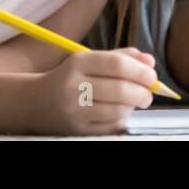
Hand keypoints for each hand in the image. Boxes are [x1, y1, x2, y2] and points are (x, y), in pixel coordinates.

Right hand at [21, 48, 159, 135]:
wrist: (35, 103)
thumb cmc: (71, 79)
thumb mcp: (89, 61)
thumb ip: (120, 57)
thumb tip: (150, 61)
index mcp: (78, 64)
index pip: (117, 64)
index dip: (140, 70)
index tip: (153, 76)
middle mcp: (74, 87)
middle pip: (120, 89)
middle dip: (143, 92)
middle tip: (149, 94)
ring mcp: (75, 111)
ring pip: (118, 110)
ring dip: (133, 107)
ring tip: (135, 102)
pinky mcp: (77, 131)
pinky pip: (110, 126)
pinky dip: (121, 119)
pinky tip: (119, 113)